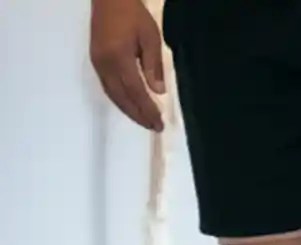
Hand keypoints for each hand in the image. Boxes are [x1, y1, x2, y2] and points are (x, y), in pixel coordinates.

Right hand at [90, 0, 165, 131]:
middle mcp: (105, 65)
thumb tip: (158, 92)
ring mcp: (98, 63)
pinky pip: (107, 86)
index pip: (135, 91)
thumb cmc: (134, 16)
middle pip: (121, 98)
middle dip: (138, 115)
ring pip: (112, 94)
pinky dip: (119, 99)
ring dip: (128, 110)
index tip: (159, 123)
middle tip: (153, 127)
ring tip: (143, 120)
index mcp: (119, 58)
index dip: (147, 109)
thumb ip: (153, 66)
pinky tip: (130, 105)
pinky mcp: (96, 60)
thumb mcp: (151, 38)